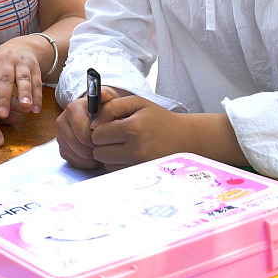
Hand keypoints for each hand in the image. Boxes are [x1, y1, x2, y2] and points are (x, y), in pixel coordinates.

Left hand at [0, 36, 47, 118]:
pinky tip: (36, 110)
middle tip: (1, 114)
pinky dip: (37, 97)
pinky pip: (37, 83)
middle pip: (5, 78)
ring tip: (25, 108)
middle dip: (4, 96)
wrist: (22, 47)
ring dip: (25, 94)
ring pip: (24, 79)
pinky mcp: (35, 69)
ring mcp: (22, 63)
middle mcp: (7, 60)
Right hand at [56, 85, 127, 169]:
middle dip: (95, 150)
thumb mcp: (106, 99)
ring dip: (92, 158)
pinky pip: (74, 162)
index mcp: (72, 109)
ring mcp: (60, 136)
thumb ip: (106, 97)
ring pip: (77, 156)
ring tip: (102, 151)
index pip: (84, 135)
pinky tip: (95, 156)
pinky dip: (86, 163)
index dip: (98, 141)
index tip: (107, 139)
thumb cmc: (102, 109)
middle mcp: (62, 122)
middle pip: (80, 148)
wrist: (93, 113)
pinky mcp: (61, 148)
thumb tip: (105, 95)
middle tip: (106, 148)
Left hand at [90, 97, 242, 169]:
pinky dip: (117, 164)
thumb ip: (111, 106)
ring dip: (109, 155)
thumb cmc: (158, 118)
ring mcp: (140, 165)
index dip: (99, 129)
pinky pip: (117, 172)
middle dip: (102, 143)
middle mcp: (136, 149)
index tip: (109, 125)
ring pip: (106, 164)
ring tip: (123, 145)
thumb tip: (92, 122)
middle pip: (98, 152)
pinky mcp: (142, 174)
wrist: (185, 138)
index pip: (97, 134)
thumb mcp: (136, 103)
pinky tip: (128, 154)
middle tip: (114, 136)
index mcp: (134, 128)